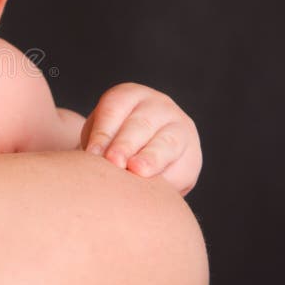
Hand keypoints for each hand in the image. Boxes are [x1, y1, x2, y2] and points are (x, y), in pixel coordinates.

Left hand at [80, 83, 201, 195]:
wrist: (143, 156)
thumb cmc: (111, 142)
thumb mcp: (101, 135)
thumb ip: (98, 144)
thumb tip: (93, 161)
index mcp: (130, 96)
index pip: (114, 108)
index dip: (103, 132)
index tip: (92, 154)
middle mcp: (158, 106)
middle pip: (140, 125)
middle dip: (125, 144)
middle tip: (113, 161)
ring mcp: (179, 128)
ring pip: (166, 143)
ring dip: (151, 158)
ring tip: (137, 171)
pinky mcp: (192, 156)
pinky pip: (181, 168)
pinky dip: (167, 179)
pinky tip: (154, 189)